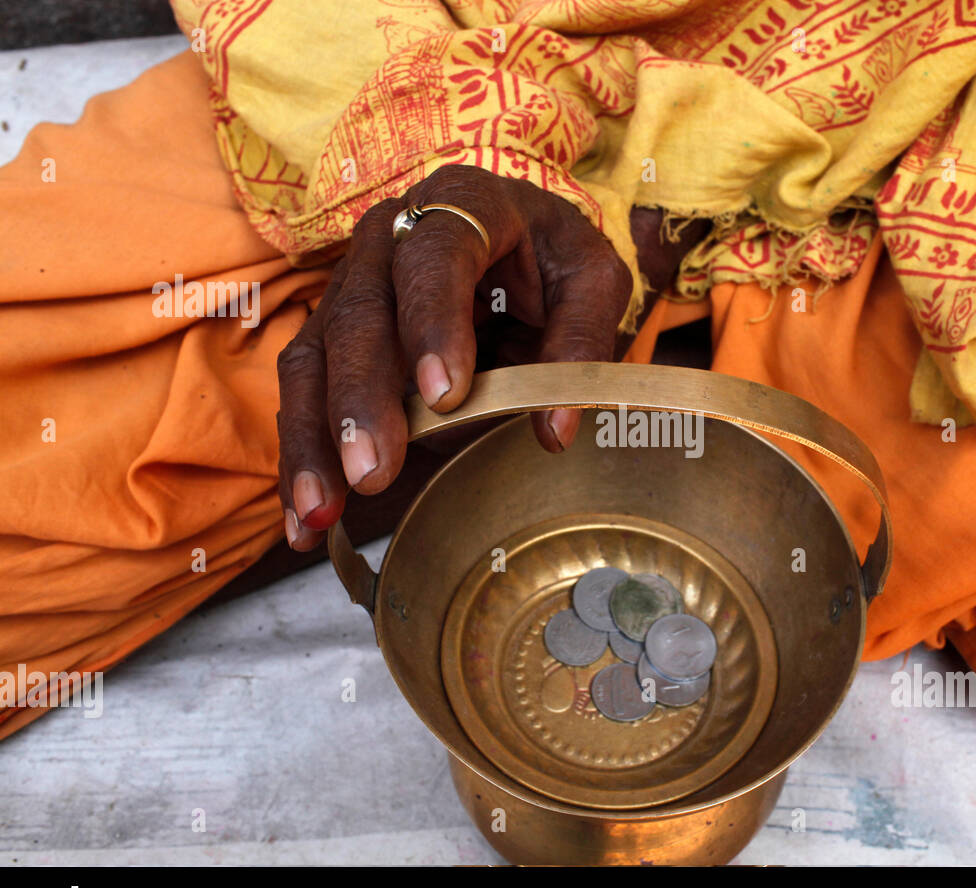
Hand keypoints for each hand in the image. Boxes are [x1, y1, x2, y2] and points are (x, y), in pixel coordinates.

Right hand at [275, 164, 632, 549]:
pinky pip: (305, 392)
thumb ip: (581, 343)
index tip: (444, 395)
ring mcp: (351, 283)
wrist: (523, 240)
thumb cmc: (556, 260)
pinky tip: (305, 517)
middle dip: (361, 398)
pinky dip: (304, 456)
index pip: (437, 258)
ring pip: (314, 355)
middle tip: (374, 471)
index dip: (434, 322)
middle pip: (360, 312)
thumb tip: (555, 431)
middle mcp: (391, 236)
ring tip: (322, 509)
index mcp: (464, 203)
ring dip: (315, 438)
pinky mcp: (332, 333)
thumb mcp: (592, 282)